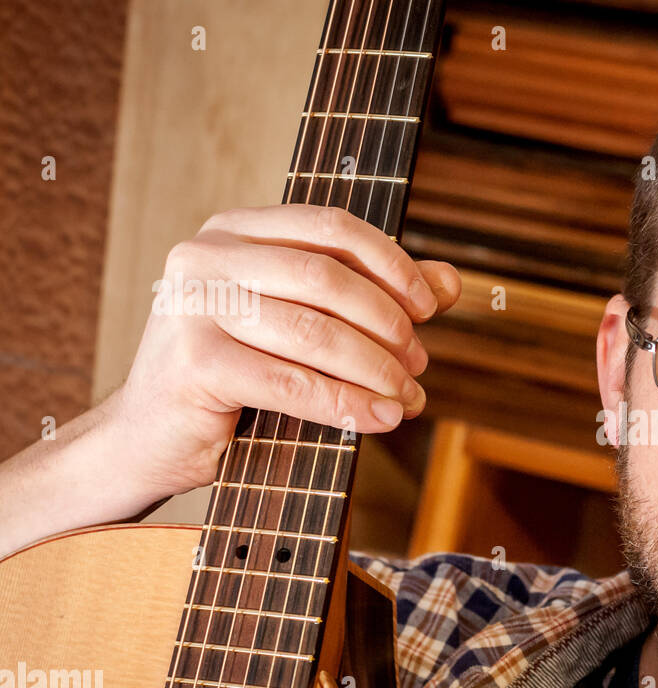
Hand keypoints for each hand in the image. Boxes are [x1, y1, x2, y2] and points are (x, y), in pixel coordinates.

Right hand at [112, 204, 459, 501]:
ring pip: (315, 333)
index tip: (432, 307)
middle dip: (388, 323)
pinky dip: (347, 404)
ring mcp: (193, 307)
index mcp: (234, 229)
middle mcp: (206, 255)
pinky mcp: (195, 363)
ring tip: (408, 396)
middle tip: (419, 363)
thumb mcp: (306, 324)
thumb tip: (452, 281)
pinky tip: (380, 419)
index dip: (392, 264)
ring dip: (377, 369)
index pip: (332, 226)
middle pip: (327, 278)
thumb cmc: (237, 375)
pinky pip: (293, 383)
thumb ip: (375, 296)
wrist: (151, 437)